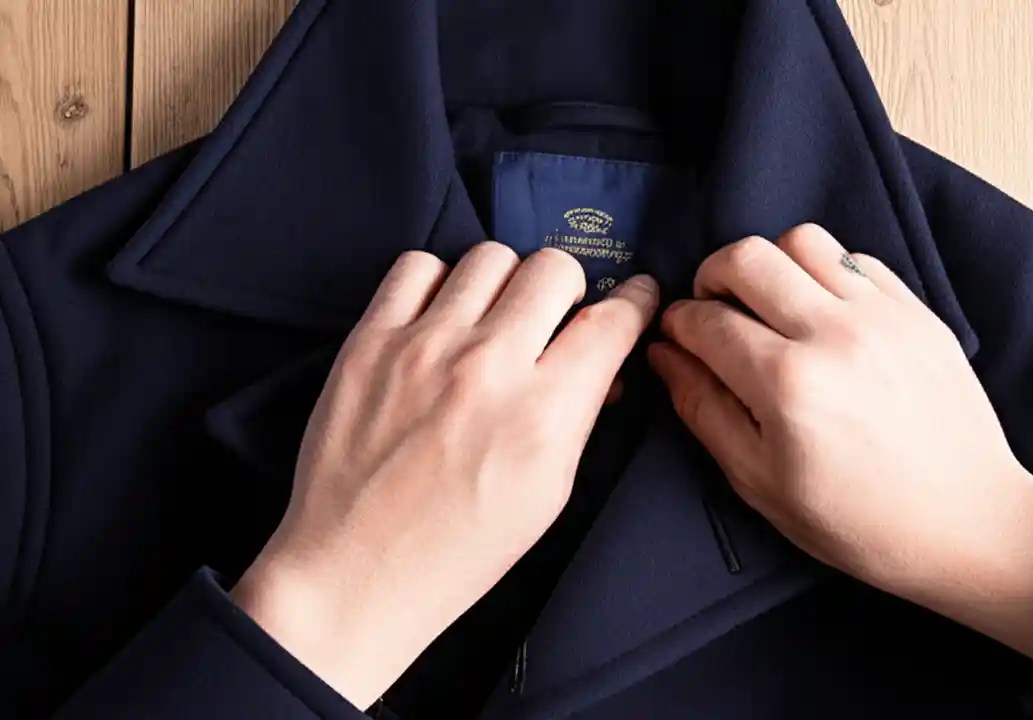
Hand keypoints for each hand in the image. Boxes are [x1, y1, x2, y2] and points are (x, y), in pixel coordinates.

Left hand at [231, 244, 658, 707]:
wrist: (357, 572)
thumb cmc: (460, 547)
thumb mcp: (549, 492)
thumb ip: (579, 415)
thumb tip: (600, 360)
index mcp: (543, 415)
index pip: (610, 320)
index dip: (635, 299)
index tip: (635, 294)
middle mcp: (487, 367)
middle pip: (552, 268)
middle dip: (566, 289)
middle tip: (552, 316)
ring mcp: (423, 347)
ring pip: (490, 256)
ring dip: (504, 282)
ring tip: (491, 317)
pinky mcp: (368, 342)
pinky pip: (416, 265)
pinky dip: (438, 282)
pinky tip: (438, 317)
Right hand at [649, 224, 1032, 675]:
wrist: (967, 524)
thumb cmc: (857, 521)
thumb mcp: (759, 482)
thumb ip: (703, 409)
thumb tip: (665, 354)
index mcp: (787, 385)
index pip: (706, 320)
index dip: (678, 324)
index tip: (677, 336)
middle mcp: (834, 335)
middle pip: (747, 257)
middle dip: (712, 277)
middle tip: (715, 311)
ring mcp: (883, 316)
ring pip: (803, 240)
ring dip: (772, 264)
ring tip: (770, 306)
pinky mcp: (918, 313)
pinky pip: (856, 258)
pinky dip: (825, 273)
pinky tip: (823, 314)